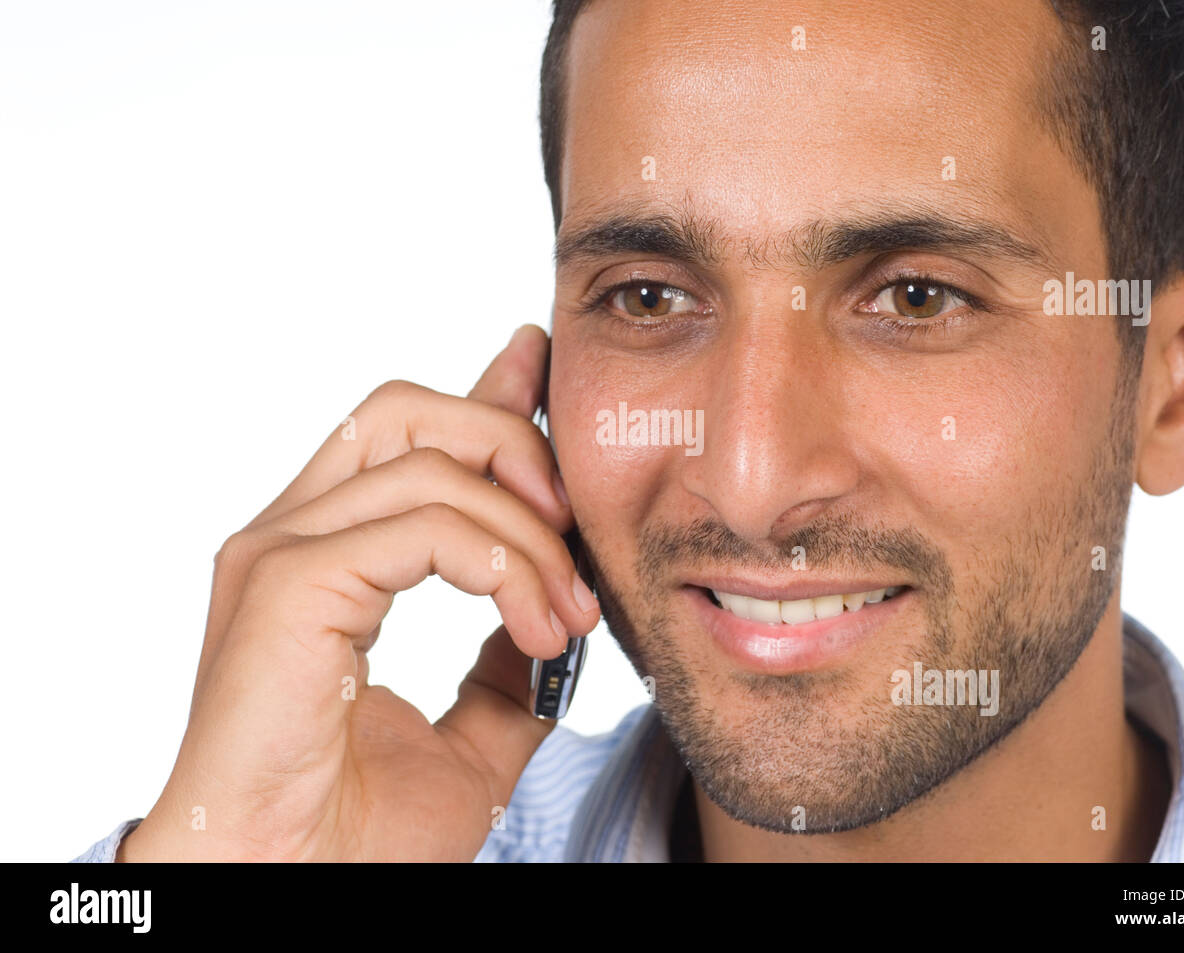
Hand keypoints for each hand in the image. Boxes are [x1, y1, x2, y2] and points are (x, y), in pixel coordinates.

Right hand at [119, 324, 598, 859]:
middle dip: (511, 441)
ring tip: (566, 619)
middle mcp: (293, 537)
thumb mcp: (472, 737)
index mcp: (326, 558)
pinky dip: (501, 566)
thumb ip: (507, 670)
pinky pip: (425, 527)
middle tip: (573, 523)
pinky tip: (536, 627)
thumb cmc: (356, 833)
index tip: (541, 368)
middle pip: (409, 411)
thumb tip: (552, 615)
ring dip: (527, 536)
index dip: (482, 393)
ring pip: (434, 468)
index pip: (407, 437)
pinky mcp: (286, 584)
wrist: (288, 890)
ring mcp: (280, 553)